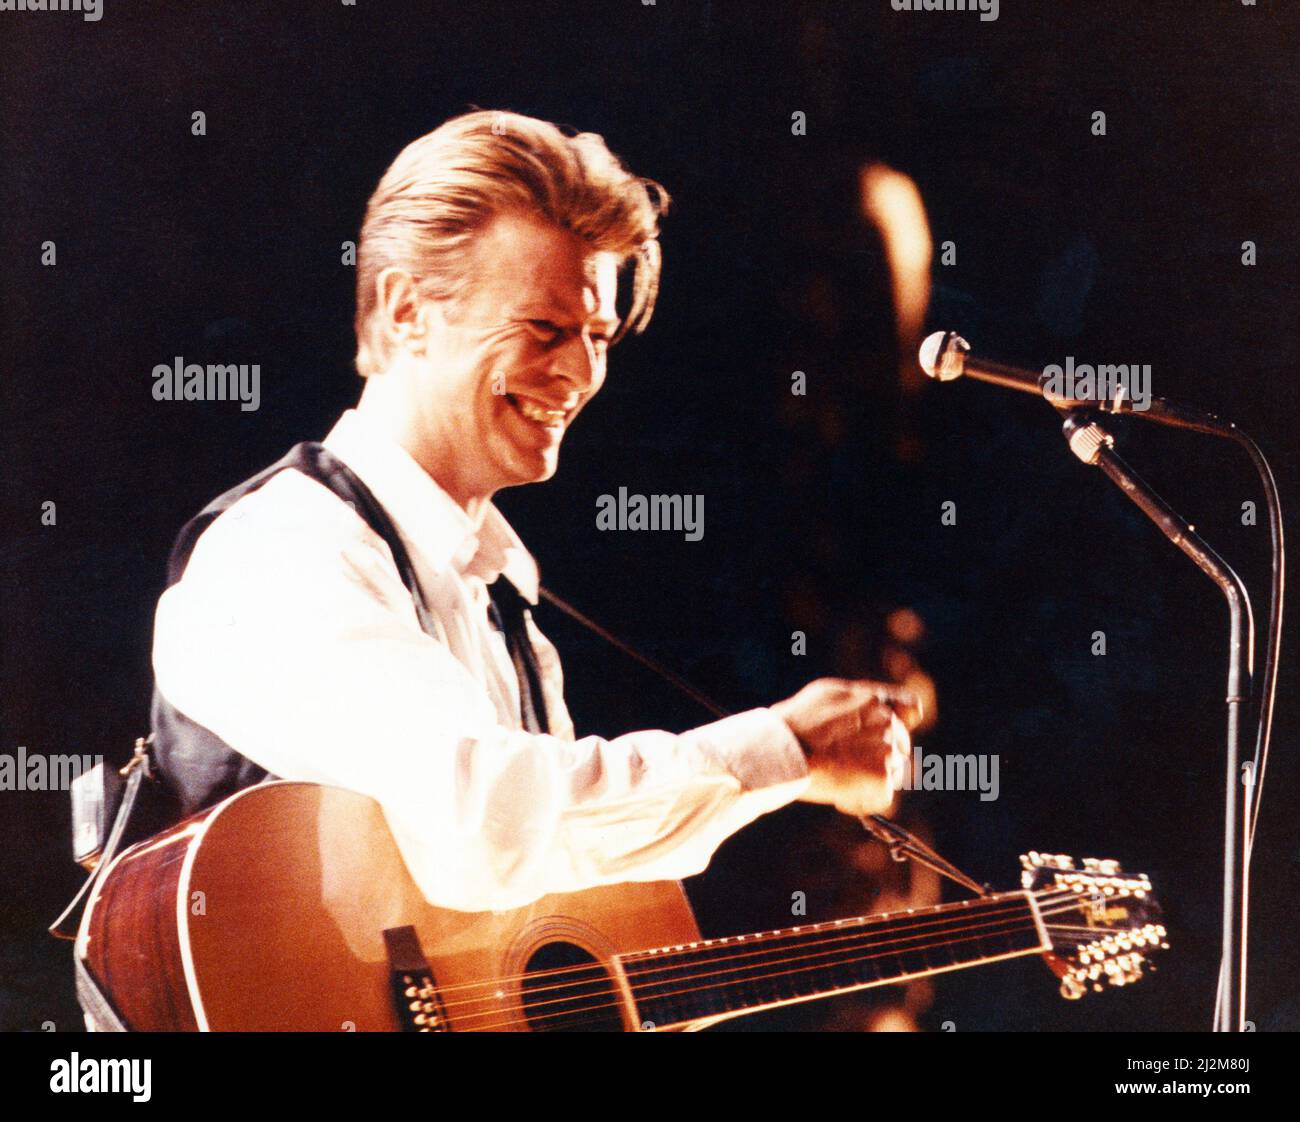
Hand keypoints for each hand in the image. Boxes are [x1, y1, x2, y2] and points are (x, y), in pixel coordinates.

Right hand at [770, 678, 919, 816]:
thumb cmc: (796, 722)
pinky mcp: (882, 777)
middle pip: (899, 747)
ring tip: (838, 781)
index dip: (904, 722)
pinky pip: (882, 796)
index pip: (911, 708)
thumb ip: (858, 699)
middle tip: (847, 767)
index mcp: (875, 701)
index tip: (894, 737)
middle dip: (880, 759)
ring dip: (872, 781)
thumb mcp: (827, 693)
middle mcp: (888, 722)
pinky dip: (864, 801)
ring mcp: (888, 750)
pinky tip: (840, 795)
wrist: (784, 749)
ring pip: (893, 773)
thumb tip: (875, 705)